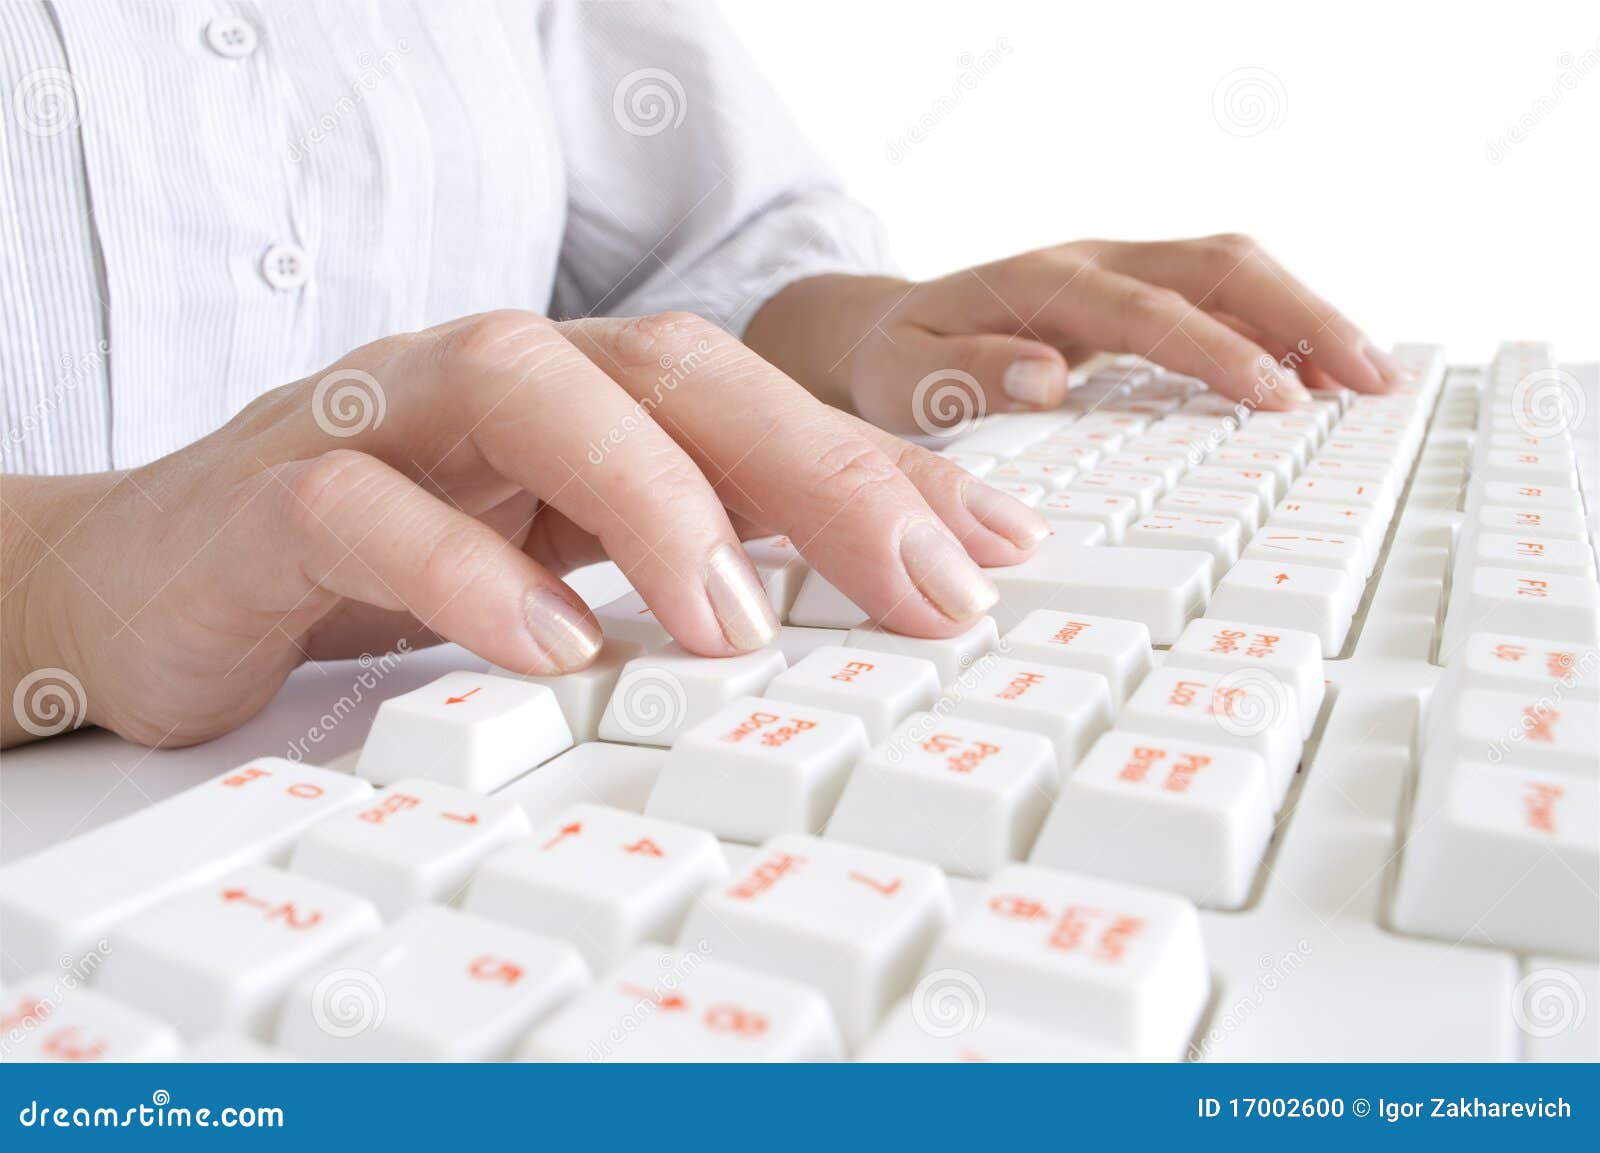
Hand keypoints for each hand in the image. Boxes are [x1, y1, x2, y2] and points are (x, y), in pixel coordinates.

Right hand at [1, 311, 1045, 747]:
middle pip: (669, 369)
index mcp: (573, 402)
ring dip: (648, 498)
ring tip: (731, 623)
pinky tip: (547, 651)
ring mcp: (381, 424)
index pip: (750, 403)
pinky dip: (463, 574)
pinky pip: (365, 508)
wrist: (152, 580)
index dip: (879, 467)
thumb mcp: (554, 563)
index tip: (993, 551)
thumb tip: (849, 625)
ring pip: (523, 390)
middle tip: (921, 587)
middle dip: (811, 469)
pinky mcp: (270, 498)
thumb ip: (679, 571)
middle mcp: (491, 389)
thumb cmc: (379, 565)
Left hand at [745, 233, 1414, 431]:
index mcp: (1043, 286)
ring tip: (1373, 378)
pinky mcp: (1142, 294)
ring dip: (1308, 317)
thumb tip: (1045, 376)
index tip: (1274, 395)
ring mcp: (1124, 272)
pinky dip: (1283, 326)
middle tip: (1367, 379)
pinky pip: (1226, 295)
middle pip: (1218, 266)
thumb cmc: (898, 365)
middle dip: (1300, 317)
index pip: (1149, 310)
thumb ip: (964, 379)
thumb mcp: (902, 382)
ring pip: (1235, 271)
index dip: (1215, 350)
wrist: (886, 330)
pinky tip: (1324, 374)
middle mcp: (1095, 264)